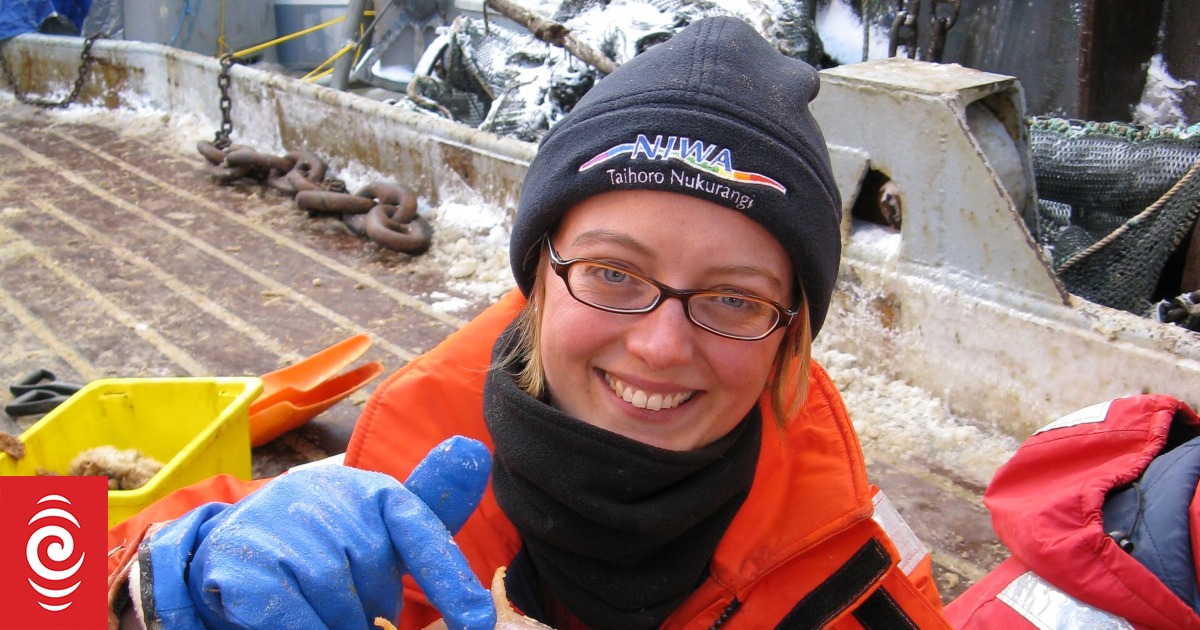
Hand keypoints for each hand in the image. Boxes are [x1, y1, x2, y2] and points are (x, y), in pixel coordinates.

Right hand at [138, 436, 495, 628]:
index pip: (420, 529)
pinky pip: (292, 614)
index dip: (450, 579)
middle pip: (377, 579)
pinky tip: (294, 619)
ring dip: (335, 621)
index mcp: (372, 490)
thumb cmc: (324, 540)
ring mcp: (281, 522)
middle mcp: (328, 496)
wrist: (232, 545)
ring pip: (337, 601)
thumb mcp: (378, 523)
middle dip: (372, 606)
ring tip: (324, 612)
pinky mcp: (243, 558)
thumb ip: (430, 506)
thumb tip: (474, 452)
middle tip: (356, 606)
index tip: (479, 624)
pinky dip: (301, 626)